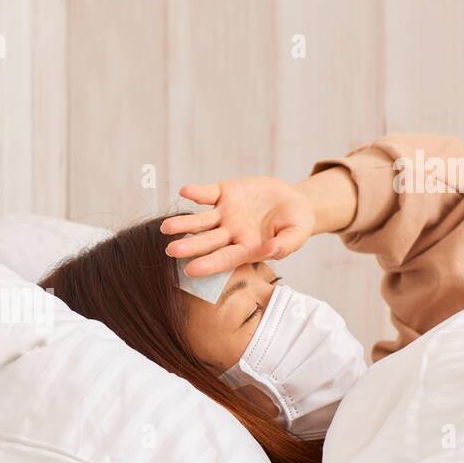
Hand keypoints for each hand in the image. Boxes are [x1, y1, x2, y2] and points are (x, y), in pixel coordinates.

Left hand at [161, 176, 313, 276]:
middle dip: (189, 246)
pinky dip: (196, 192)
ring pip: (200, 220)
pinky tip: (184, 191)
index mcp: (246, 249)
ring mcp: (225, 214)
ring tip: (166, 227)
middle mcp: (231, 234)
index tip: (191, 270)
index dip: (209, 264)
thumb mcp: (297, 234)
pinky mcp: (224, 194)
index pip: (225, 259)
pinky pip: (207, 193)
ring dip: (183, 223)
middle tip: (170, 251)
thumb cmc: (295, 224)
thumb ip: (285, 245)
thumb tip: (271, 250)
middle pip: (207, 241)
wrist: (294, 202)